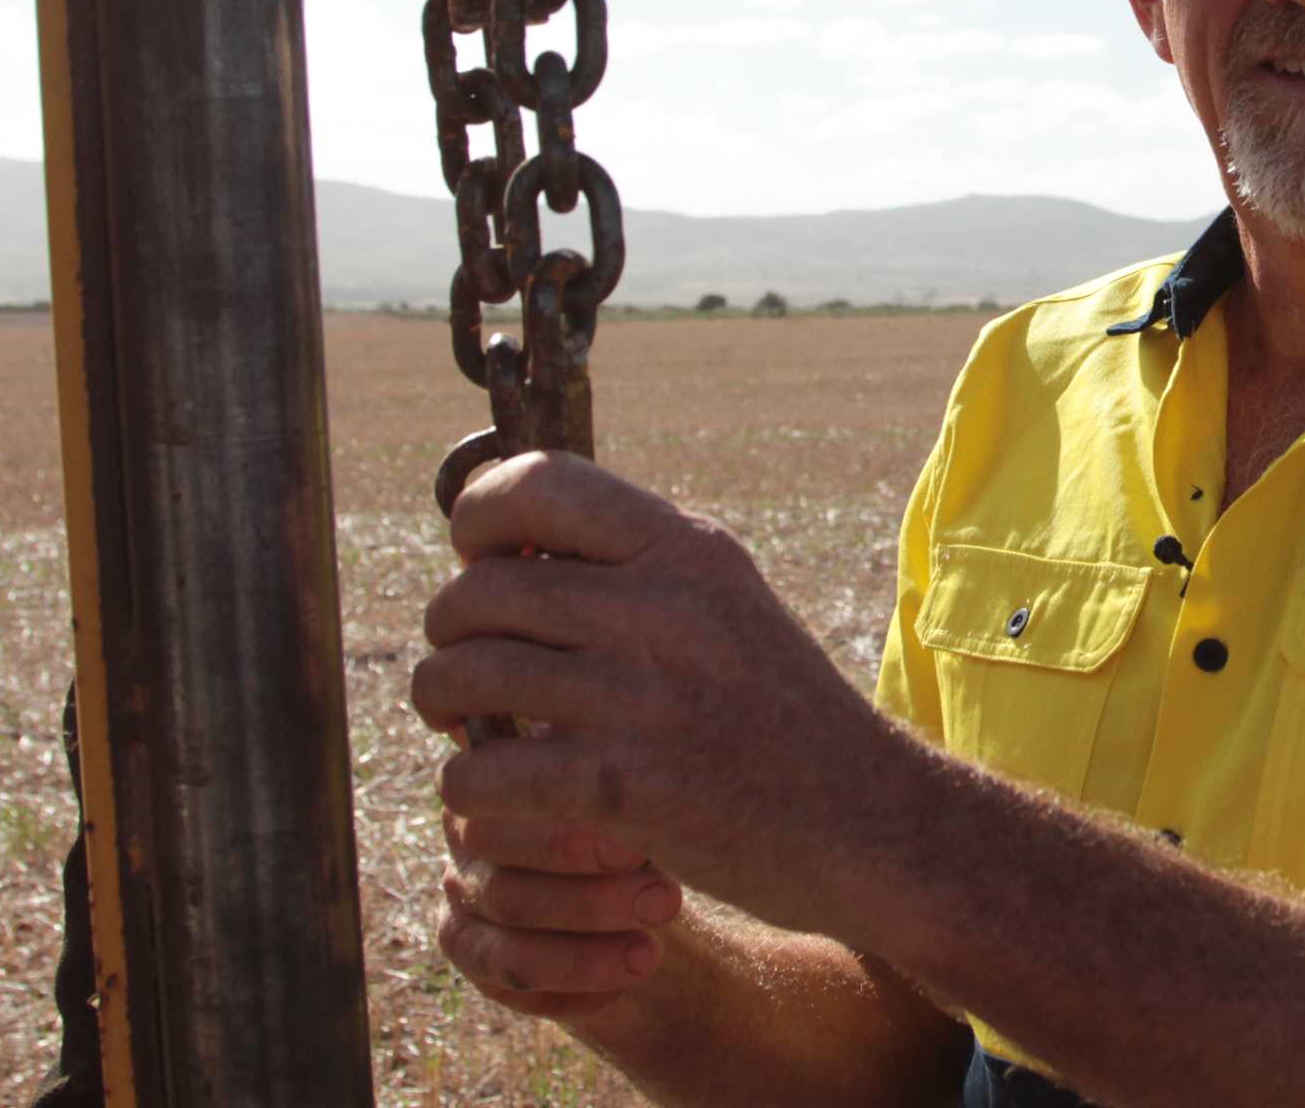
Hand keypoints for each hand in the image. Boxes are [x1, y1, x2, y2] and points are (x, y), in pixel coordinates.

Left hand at [411, 452, 930, 939]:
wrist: (862, 820)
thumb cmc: (776, 713)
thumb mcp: (724, 603)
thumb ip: (632, 568)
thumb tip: (503, 543)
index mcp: (688, 550)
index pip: (540, 483)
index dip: (478, 514)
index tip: (475, 555)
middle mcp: (662, 608)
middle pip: (480, 590)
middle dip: (450, 629)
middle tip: (466, 662)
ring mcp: (639, 698)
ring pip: (464, 676)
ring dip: (443, 703)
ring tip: (466, 721)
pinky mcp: (619, 788)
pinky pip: (482, 771)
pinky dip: (471, 786)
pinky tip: (497, 791)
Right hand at [436, 809, 685, 1020]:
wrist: (631, 878)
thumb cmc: (627, 819)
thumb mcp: (621, 792)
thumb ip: (607, 785)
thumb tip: (624, 768)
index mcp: (489, 795)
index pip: (503, 824)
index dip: (565, 843)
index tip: (635, 853)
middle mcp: (465, 855)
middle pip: (507, 892)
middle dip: (589, 905)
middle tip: (663, 902)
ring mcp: (463, 916)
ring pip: (508, 952)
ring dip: (583, 959)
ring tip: (649, 954)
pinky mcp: (481, 969)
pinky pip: (519, 994)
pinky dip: (572, 993)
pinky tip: (623, 983)